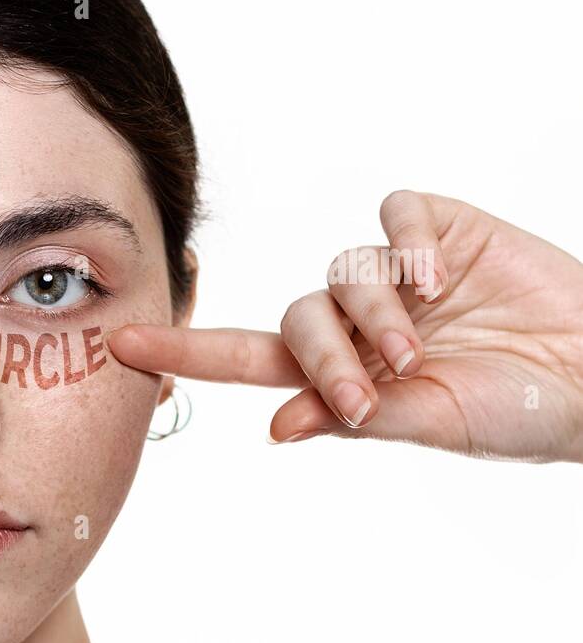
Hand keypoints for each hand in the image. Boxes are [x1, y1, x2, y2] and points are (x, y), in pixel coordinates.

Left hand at [109, 191, 582, 462]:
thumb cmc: (519, 410)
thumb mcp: (433, 422)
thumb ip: (358, 417)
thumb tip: (275, 427)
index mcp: (344, 374)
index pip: (250, 358)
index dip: (189, 352)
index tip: (122, 346)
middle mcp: (359, 321)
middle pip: (297, 317)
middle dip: (325, 356)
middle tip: (370, 392)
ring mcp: (397, 275)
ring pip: (341, 270)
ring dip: (371, 313)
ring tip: (420, 349)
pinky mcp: (438, 230)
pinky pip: (393, 216)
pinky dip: (405, 243)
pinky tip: (435, 274)